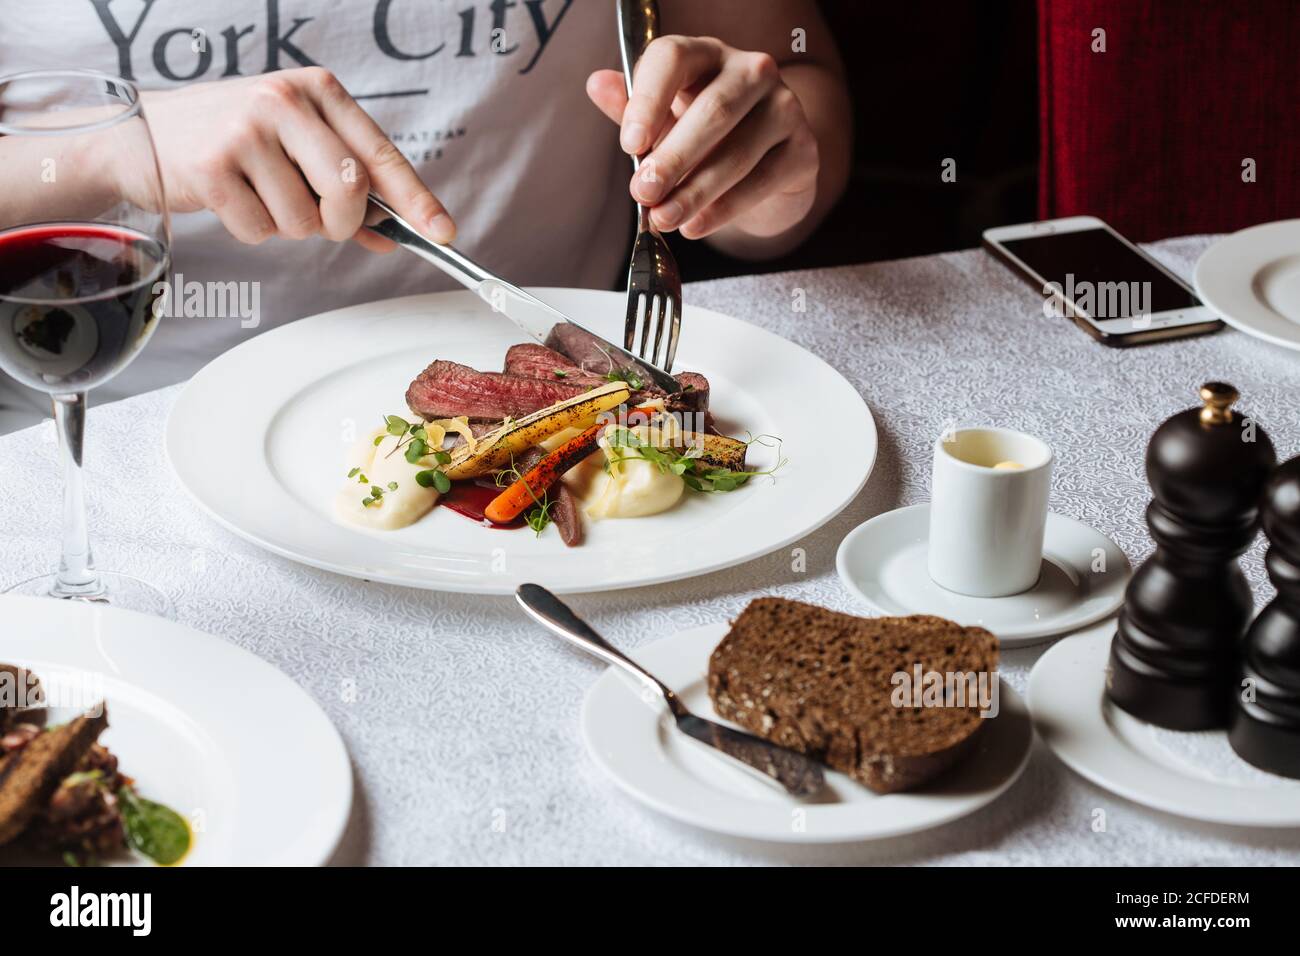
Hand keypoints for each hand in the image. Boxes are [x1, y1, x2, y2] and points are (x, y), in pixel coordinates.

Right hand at [140, 68, 453, 252]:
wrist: (144, 133)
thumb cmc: (235, 141)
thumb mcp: (298, 146)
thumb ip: (349, 186)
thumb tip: (398, 233)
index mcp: (318, 90)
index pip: (380, 153)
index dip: (415, 199)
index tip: (442, 232)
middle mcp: (283, 100)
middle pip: (350, 188)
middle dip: (342, 221)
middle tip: (322, 219)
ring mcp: (244, 129)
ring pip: (304, 220)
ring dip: (289, 227)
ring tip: (260, 194)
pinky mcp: (210, 165)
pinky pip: (261, 231)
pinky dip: (253, 231)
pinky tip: (232, 200)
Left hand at [587, 36, 818, 240]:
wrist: (767, 170)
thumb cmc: (709, 138)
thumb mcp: (665, 120)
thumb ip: (633, 108)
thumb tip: (597, 84)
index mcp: (706, 54)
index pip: (675, 58)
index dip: (649, 99)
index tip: (629, 144)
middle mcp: (751, 71)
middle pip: (713, 109)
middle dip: (673, 158)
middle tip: (643, 192)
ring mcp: (784, 107)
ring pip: (737, 151)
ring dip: (695, 191)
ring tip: (664, 218)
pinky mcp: (803, 149)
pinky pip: (761, 181)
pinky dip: (724, 209)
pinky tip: (697, 225)